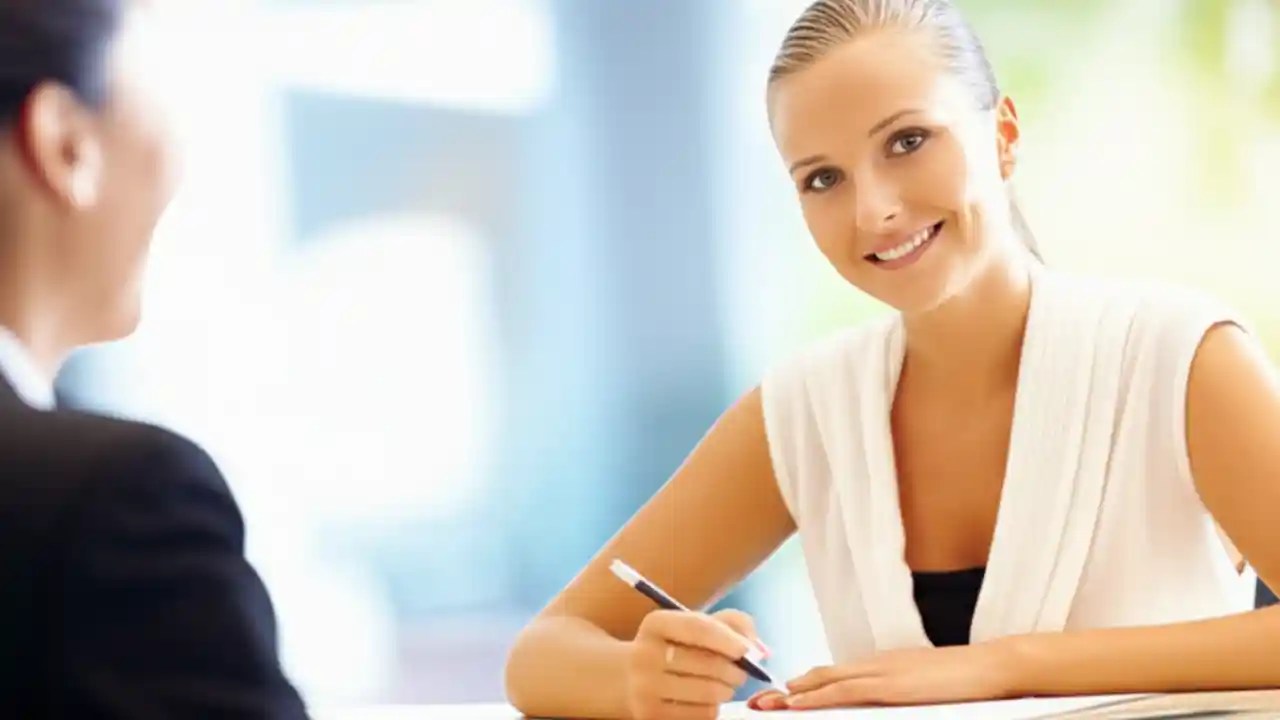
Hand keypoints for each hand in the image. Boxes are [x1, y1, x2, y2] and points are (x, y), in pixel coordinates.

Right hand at [625, 608, 770, 719]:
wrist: (629, 677)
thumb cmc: (674, 645)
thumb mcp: (694, 624)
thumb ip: (733, 624)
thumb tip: (761, 650)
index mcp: (656, 624)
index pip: (697, 628)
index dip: (728, 639)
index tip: (747, 650)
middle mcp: (644, 655)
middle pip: (708, 664)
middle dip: (736, 670)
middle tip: (742, 671)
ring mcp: (645, 688)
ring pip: (709, 692)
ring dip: (728, 689)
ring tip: (724, 684)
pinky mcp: (651, 715)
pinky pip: (702, 714)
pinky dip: (714, 707)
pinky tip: (706, 698)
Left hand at [748, 641, 1020, 711]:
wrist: (989, 667)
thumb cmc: (962, 683)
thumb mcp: (921, 688)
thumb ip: (896, 693)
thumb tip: (881, 704)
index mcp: (881, 665)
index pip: (834, 675)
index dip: (805, 685)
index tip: (781, 695)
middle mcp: (875, 664)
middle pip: (821, 676)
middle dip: (788, 690)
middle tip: (760, 702)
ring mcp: (881, 672)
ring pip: (826, 681)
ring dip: (794, 694)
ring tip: (767, 704)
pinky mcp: (890, 685)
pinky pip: (846, 691)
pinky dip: (818, 696)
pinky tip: (799, 703)